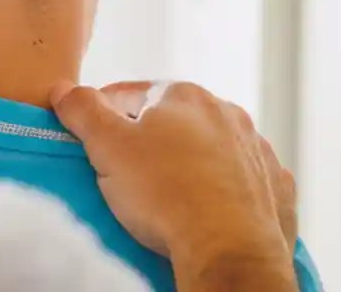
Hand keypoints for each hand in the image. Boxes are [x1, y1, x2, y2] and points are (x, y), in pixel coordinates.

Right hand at [51, 80, 297, 291]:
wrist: (229, 251)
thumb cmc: (166, 196)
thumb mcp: (108, 147)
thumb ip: (83, 111)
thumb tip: (65, 89)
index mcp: (184, 95)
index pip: (130, 94)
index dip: (103, 115)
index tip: (92, 140)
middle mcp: (226, 113)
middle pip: (173, 121)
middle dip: (150, 139)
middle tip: (126, 174)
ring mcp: (256, 149)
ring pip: (210, 149)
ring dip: (189, 162)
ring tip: (167, 196)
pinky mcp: (275, 186)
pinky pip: (242, 180)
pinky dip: (224, 189)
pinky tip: (208, 208)